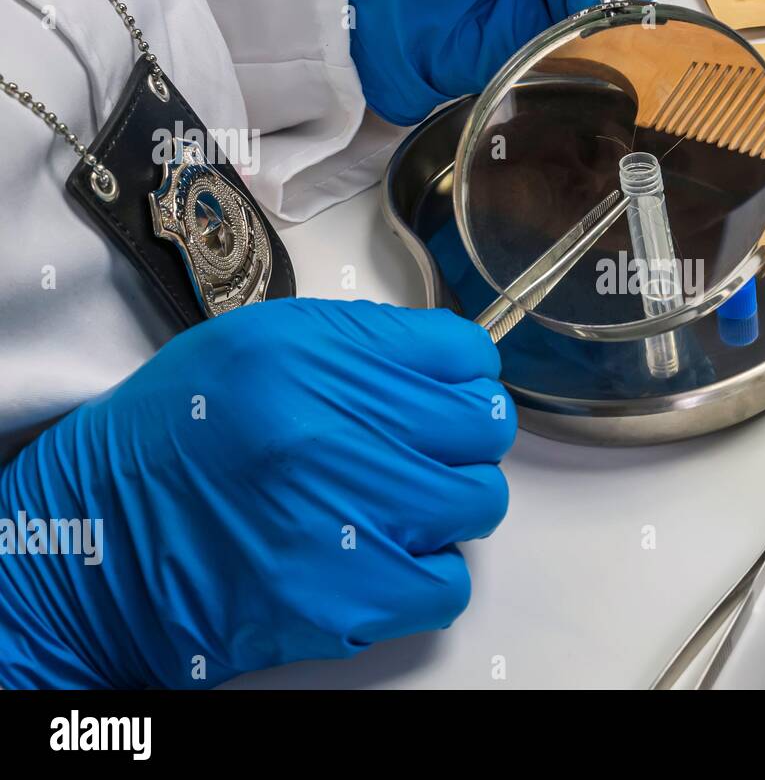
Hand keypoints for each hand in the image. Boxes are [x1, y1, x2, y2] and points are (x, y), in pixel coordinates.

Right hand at [0, 299, 513, 687]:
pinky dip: (428, 573)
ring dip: (448, 505)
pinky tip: (382, 556)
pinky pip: (450, 582)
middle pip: (484, 427)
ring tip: (396, 504)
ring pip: (478, 502)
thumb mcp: (256, 348)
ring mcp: (342, 522)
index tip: (450, 392)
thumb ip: (361, 345)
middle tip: (423, 451)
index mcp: (306, 358)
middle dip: (461, 439)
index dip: (464, 375)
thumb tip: (454, 366)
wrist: (97, 553)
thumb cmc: (175, 446)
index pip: (463, 355)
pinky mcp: (344, 601)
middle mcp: (326, 434)